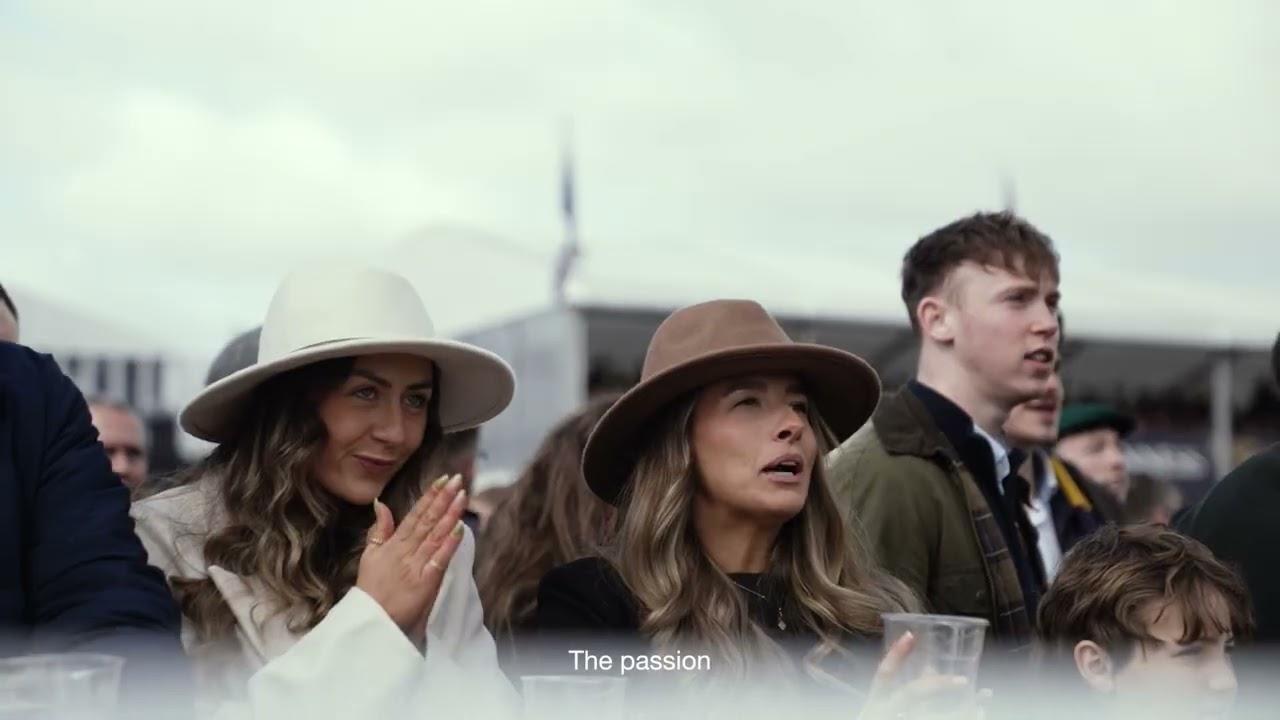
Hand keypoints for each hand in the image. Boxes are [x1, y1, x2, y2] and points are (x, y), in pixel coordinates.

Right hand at [356, 474, 467, 648]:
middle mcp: (405, 552)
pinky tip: (459, 528)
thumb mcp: (369, 557)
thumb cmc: (371, 593)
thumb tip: (380, 504)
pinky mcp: (425, 583)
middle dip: (443, 498)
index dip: (429, 497)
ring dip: (449, 514)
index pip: (414, 516)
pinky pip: (439, 559)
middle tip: (457, 479)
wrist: (372, 625)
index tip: (442, 479)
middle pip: (427, 521)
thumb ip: (379, 530)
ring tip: (462, 495)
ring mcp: (416, 566)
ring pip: (435, 536)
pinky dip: (449, 543)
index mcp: (393, 545)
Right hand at [859, 632, 983, 719]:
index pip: (883, 675)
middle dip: (937, 685)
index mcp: (875, 706)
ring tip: (982, 704)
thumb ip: (903, 691)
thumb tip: (931, 666)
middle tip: (963, 679)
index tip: (912, 636)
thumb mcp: (882, 709)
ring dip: (961, 712)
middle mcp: (885, 714)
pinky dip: (962, 719)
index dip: (896, 655)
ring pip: (930, 716)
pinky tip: (978, 716)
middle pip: (911, 695)